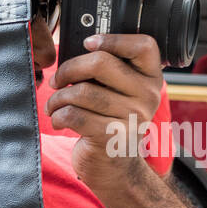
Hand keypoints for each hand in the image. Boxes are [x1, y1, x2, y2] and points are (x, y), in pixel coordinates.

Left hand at [44, 33, 162, 193]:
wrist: (116, 168)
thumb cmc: (110, 122)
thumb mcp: (119, 94)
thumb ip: (109, 71)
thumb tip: (74, 49)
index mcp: (151, 79)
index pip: (144, 45)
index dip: (113, 39)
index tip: (88, 44)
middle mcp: (148, 96)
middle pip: (101, 63)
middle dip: (69, 69)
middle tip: (58, 80)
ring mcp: (132, 117)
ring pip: (82, 91)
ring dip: (58, 97)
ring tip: (55, 105)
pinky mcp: (112, 137)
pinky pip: (74, 114)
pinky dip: (58, 116)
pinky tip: (59, 120)